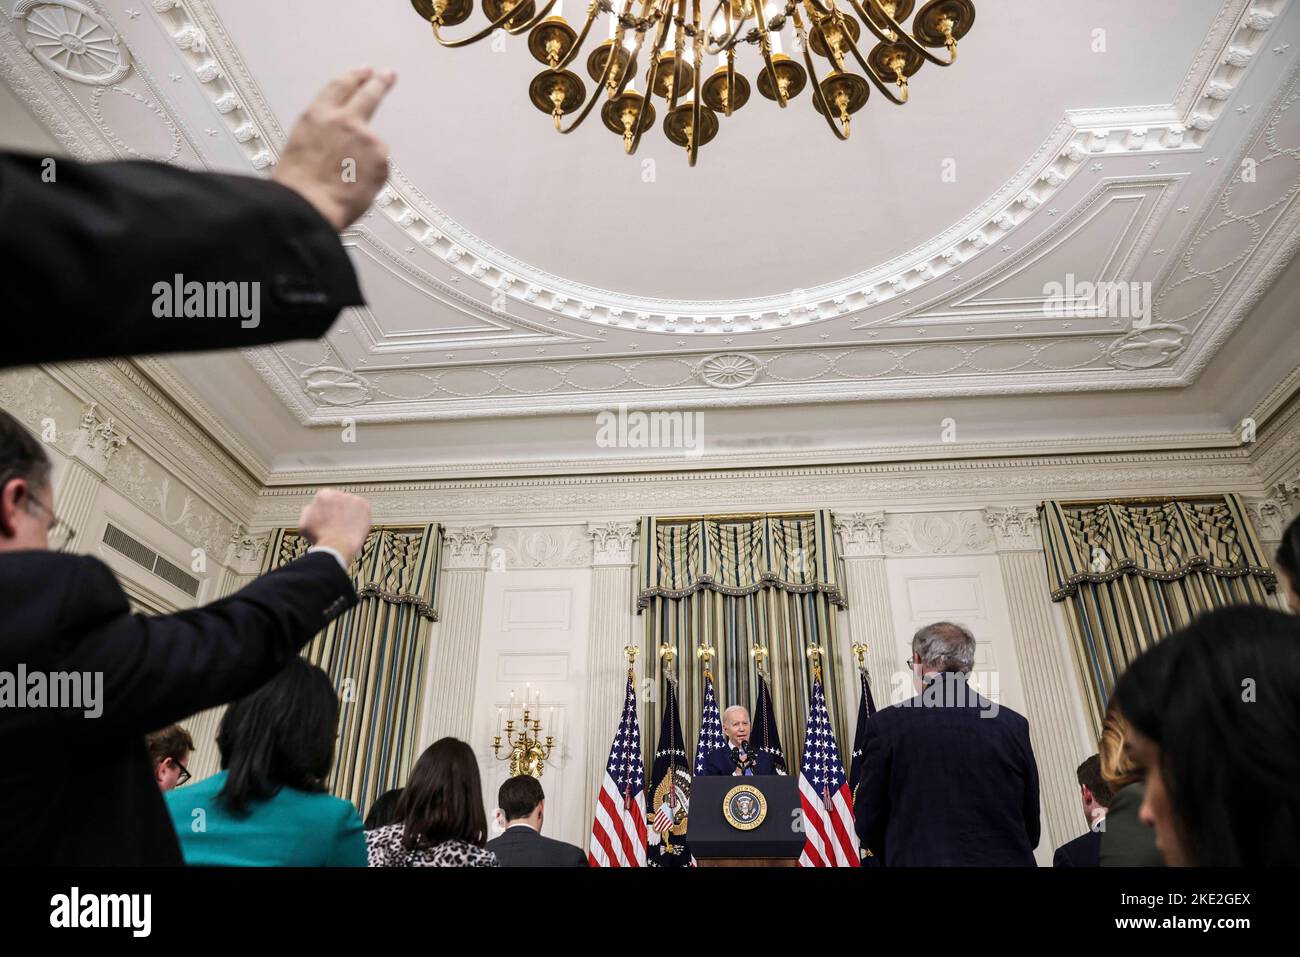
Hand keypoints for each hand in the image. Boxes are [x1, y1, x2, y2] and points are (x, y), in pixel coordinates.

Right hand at [273, 66, 396, 231]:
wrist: (309, 206)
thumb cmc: (298, 184)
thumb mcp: (301, 144)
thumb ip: (324, 134)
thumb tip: (338, 141)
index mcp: (318, 115)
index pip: (340, 87)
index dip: (354, 78)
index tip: (364, 71)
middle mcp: (344, 120)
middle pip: (368, 95)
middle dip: (380, 83)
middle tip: (388, 75)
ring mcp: (366, 138)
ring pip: (373, 146)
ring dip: (366, 160)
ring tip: (349, 180)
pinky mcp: (381, 159)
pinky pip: (379, 168)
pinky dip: (371, 178)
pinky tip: (355, 188)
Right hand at [298, 488, 371, 566]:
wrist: (337, 546)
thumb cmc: (320, 537)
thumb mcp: (304, 523)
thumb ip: (309, 511)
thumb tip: (313, 507)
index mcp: (323, 495)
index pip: (326, 499)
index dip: (327, 511)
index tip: (329, 518)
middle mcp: (338, 494)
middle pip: (340, 501)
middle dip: (339, 511)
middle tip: (338, 524)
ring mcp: (352, 499)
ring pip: (352, 506)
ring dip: (350, 514)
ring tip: (346, 528)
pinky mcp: (364, 506)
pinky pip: (363, 510)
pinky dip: (361, 518)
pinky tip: (354, 527)